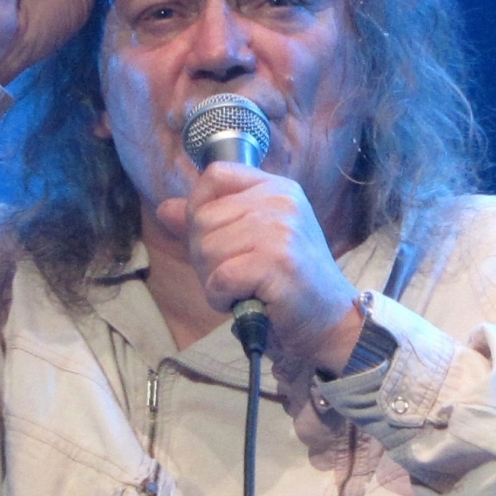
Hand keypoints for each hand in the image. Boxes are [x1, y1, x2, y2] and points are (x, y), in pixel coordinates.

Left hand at [154, 164, 367, 369]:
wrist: (331, 320)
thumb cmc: (289, 282)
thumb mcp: (252, 241)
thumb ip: (209, 222)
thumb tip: (165, 209)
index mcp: (276, 188)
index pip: (215, 175)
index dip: (198, 206)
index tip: (213, 236)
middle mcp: (280, 201)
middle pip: (203, 217)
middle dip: (205, 255)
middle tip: (234, 275)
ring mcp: (281, 230)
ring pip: (207, 249)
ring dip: (214, 280)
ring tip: (243, 288)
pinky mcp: (277, 263)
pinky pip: (220, 277)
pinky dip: (222, 298)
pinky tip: (244, 301)